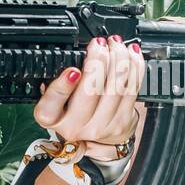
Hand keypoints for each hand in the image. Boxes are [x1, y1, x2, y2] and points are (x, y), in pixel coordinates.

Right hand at [34, 34, 143, 158]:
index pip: (52, 102)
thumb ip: (60, 79)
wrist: (94, 140)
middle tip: (100, 44)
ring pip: (115, 87)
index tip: (73, 70)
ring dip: (119, 58)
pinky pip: (132, 89)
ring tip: (116, 45)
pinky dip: (134, 67)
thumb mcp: (55, 97)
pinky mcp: (122, 122)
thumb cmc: (72, 111)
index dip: (63, 85)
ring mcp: (100, 126)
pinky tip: (131, 54)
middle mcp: (74, 126)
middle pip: (91, 90)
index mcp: (50, 117)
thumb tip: (78, 54)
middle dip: (99, 60)